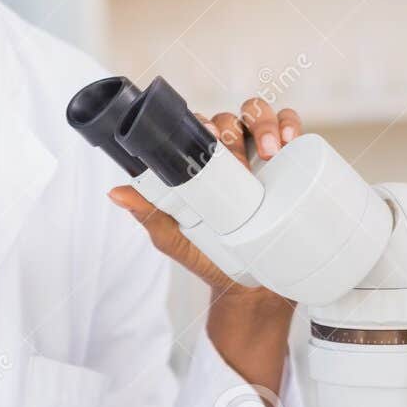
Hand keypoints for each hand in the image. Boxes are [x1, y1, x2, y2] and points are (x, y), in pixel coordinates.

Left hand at [106, 94, 303, 393]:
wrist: (253, 291)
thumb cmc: (209, 259)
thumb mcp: (175, 239)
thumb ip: (149, 215)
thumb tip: (115, 193)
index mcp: (200, 162)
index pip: (198, 127)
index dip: (202, 123)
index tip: (209, 139)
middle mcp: (230, 151)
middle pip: (231, 118)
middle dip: (234, 128)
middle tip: (238, 155)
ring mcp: (259, 155)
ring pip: (260, 115)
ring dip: (265, 122)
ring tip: (270, 150)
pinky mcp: (290, 162)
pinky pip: (291, 129)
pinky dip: (291, 126)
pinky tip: (290, 143)